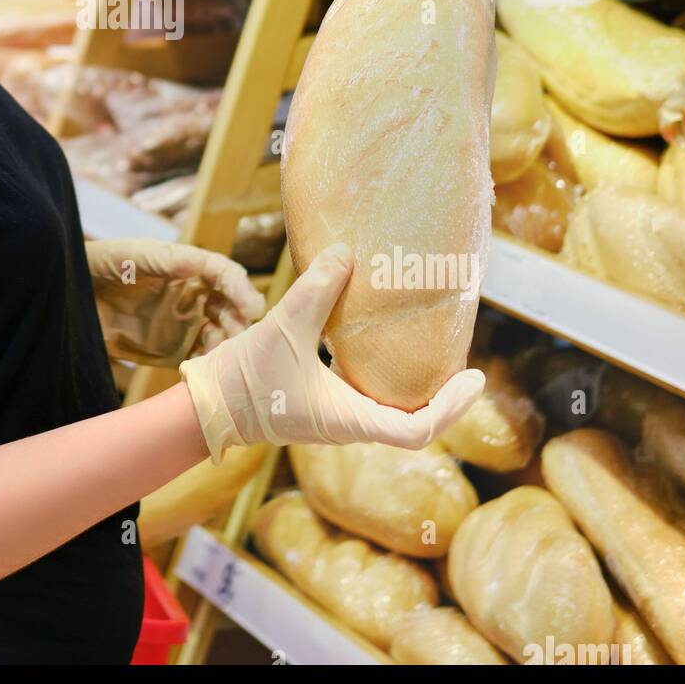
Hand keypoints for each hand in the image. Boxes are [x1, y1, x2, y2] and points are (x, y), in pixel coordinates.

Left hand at [87, 238, 265, 367]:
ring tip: (223, 353)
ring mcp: (183, 324)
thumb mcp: (136, 255)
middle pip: (230, 307)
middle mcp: (192, 295)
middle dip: (240, 320)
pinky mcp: (172, 351)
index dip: (241, 289)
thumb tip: (204, 265)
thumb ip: (170, 260)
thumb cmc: (106, 264)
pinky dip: (211, 364)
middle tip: (241, 337)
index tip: (252, 308)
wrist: (73, 294)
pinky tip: (209, 369)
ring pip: (221, 334)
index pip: (224, 275)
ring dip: (228, 343)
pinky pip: (201, 359)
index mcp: (188, 267)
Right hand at [179, 242, 485, 463]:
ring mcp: (337, 417)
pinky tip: (389, 351)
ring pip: (392, 411)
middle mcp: (350, 424)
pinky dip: (389, 380)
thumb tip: (346, 252)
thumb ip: (317, 290)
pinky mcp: (324, 405)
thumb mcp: (284, 327)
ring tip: (437, 354)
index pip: (417, 430)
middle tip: (465, 363)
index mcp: (349, 419)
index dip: (451, 407)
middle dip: (444, 398)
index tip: (475, 380)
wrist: (210, 404)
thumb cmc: (247, 377)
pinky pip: (369, 397)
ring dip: (419, 390)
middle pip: (415, 423)